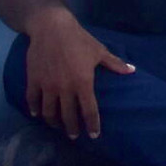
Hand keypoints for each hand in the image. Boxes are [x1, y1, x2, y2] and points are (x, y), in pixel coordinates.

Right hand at [23, 11, 134, 139]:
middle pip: (67, 116)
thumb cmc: (79, 39)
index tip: (94, 135)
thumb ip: (114, 64)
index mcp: (83, 82)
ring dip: (53, 122)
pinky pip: (33, 101)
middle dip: (72, 128)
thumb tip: (132, 70)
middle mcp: (64, 88)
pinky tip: (38, 114)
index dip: (92, 124)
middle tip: (74, 136)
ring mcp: (47, 86)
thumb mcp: (99, 51)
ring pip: (49, 112)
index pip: (89, 110)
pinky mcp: (33, 81)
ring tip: (57, 127)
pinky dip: (35, 110)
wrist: (51, 28)